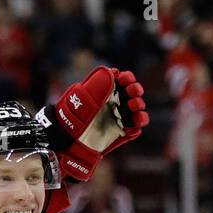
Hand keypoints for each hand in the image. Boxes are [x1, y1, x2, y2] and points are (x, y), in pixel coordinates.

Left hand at [41, 66, 149, 181]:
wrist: (72, 140)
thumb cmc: (74, 116)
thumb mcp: (83, 96)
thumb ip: (98, 84)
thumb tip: (113, 72)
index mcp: (107, 91)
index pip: (123, 80)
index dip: (127, 78)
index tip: (124, 80)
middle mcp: (115, 103)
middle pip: (133, 92)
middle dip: (135, 89)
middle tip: (132, 92)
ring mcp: (120, 117)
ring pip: (137, 107)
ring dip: (138, 104)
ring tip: (133, 105)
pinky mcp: (123, 131)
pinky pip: (137, 125)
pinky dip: (141, 120)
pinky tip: (138, 118)